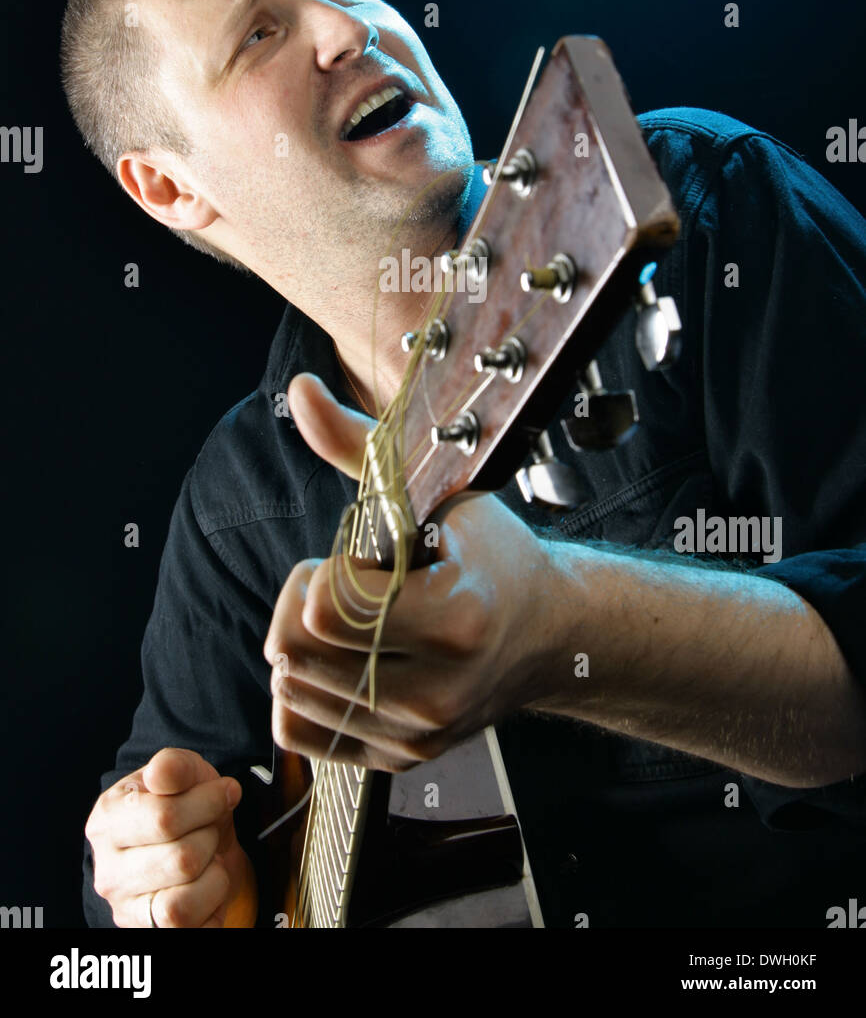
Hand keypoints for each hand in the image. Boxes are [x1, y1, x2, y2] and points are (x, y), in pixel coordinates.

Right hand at [85, 747, 253, 927]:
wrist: (197, 847)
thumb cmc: (189, 806)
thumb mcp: (186, 774)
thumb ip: (175, 766)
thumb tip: (160, 774)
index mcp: (107, 820)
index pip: (164, 817)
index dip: (208, 802)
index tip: (224, 792)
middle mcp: (107, 872)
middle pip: (182, 860)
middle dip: (211, 838)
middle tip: (210, 829)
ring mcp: (125, 910)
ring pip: (181, 905)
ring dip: (213, 876)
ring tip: (209, 859)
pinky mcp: (149, 936)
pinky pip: (190, 930)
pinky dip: (212, 905)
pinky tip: (206, 885)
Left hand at [263, 373, 557, 770]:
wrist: (551, 634)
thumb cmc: (494, 556)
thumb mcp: (440, 490)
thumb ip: (361, 445)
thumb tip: (299, 393)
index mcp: (457, 620)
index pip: (326, 610)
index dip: (321, 570)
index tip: (353, 554)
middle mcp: (439, 691)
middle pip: (294, 653)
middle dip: (299, 603)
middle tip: (341, 582)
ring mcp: (419, 734)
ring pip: (288, 691)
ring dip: (299, 643)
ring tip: (349, 619)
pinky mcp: (400, 759)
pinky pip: (297, 731)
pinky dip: (301, 688)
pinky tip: (340, 657)